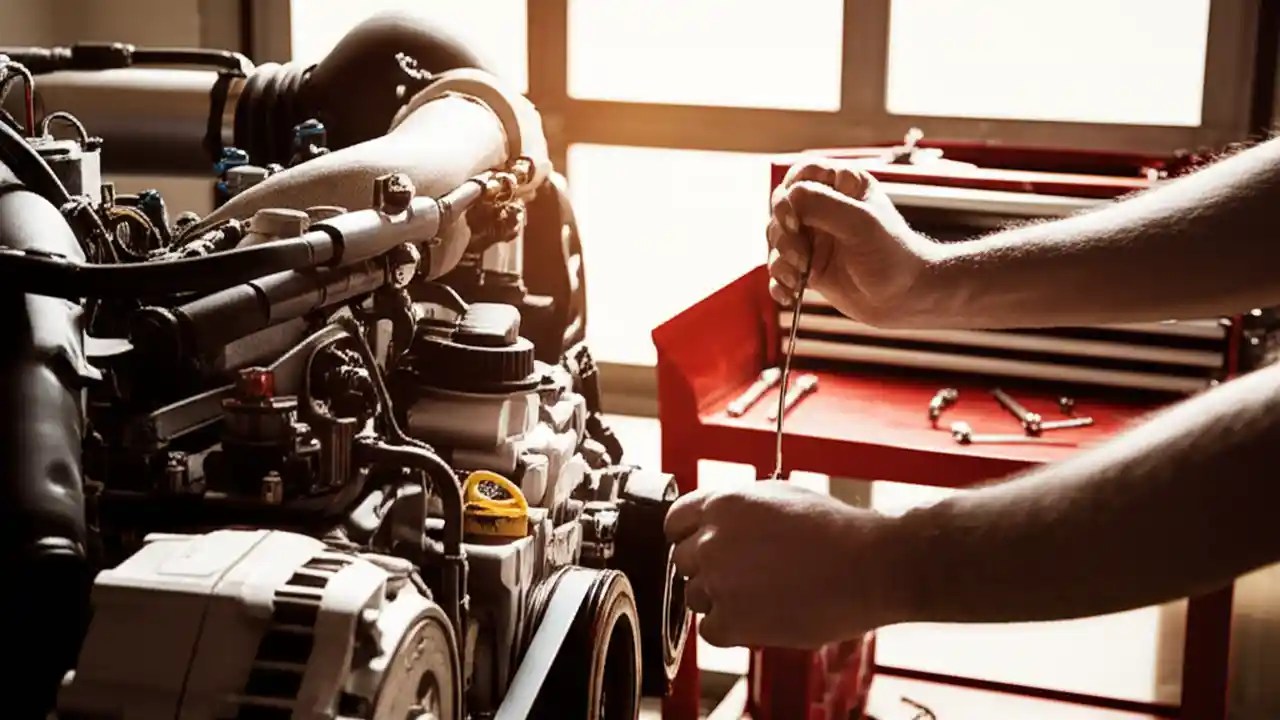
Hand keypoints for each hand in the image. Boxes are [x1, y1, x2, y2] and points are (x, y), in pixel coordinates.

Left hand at [664, 480, 895, 648]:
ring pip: (694, 597)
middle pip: (684, 561)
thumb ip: (738, 509)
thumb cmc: (834, 529)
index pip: (675, 521)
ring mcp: (718, 581)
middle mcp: (711, 540)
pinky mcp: (732, 620)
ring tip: (761, 595)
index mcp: (721, 504)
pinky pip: (710, 631)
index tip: (706, 547)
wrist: (867, 566)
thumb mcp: (778, 495)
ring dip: (719, 599)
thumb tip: (717, 523)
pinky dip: (731, 629)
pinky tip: (761, 616)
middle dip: (708, 568)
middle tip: (744, 575)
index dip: (690, 535)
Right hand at [767, 159, 943, 326]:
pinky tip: (789, 296)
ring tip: (798, 279)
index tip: (792, 220)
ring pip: (777, 241)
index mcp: (842, 187)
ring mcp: (816, 239)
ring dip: (780, 261)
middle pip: (781, 210)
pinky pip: (782, 270)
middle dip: (782, 235)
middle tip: (799, 257)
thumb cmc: (892, 254)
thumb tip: (787, 198)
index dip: (788, 195)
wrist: (907, 298)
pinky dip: (779, 283)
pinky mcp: (810, 267)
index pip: (801, 175)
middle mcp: (824, 209)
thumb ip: (822, 204)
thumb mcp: (860, 222)